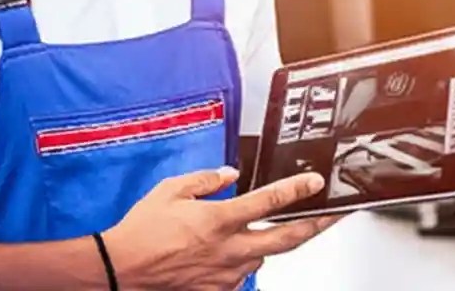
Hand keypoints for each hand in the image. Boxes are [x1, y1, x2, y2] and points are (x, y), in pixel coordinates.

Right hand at [101, 167, 342, 289]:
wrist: (123, 268)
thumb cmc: (142, 230)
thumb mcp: (170, 190)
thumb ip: (205, 180)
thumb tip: (228, 175)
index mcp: (219, 220)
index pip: (270, 202)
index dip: (298, 190)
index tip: (315, 183)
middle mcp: (229, 248)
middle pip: (286, 238)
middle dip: (315, 226)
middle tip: (331, 216)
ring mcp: (226, 273)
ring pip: (263, 257)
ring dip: (269, 244)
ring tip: (263, 232)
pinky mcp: (217, 290)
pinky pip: (241, 275)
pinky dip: (243, 262)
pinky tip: (232, 254)